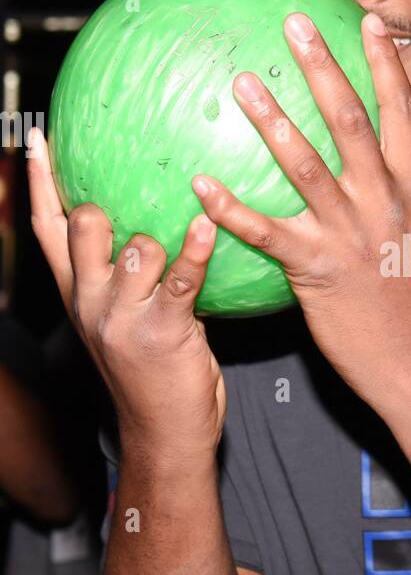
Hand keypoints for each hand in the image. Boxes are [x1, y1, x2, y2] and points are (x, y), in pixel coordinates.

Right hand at [27, 127, 225, 461]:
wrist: (165, 436)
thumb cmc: (155, 375)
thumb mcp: (123, 324)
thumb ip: (125, 281)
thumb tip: (148, 231)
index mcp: (78, 297)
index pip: (47, 230)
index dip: (38, 182)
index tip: (36, 138)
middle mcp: (91, 303)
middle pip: (82, 229)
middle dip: (101, 205)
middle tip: (131, 199)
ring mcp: (123, 319)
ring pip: (134, 249)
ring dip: (163, 238)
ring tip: (193, 230)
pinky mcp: (163, 332)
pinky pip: (181, 279)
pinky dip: (196, 249)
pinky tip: (209, 224)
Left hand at [191, 10, 410, 411]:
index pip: (401, 112)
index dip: (384, 65)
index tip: (364, 22)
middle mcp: (383, 200)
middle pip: (350, 122)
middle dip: (323, 69)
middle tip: (293, 26)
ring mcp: (350, 233)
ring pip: (305, 166)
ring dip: (270, 122)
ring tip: (238, 84)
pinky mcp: (316, 269)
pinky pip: (266, 231)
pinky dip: (231, 208)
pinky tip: (200, 183)